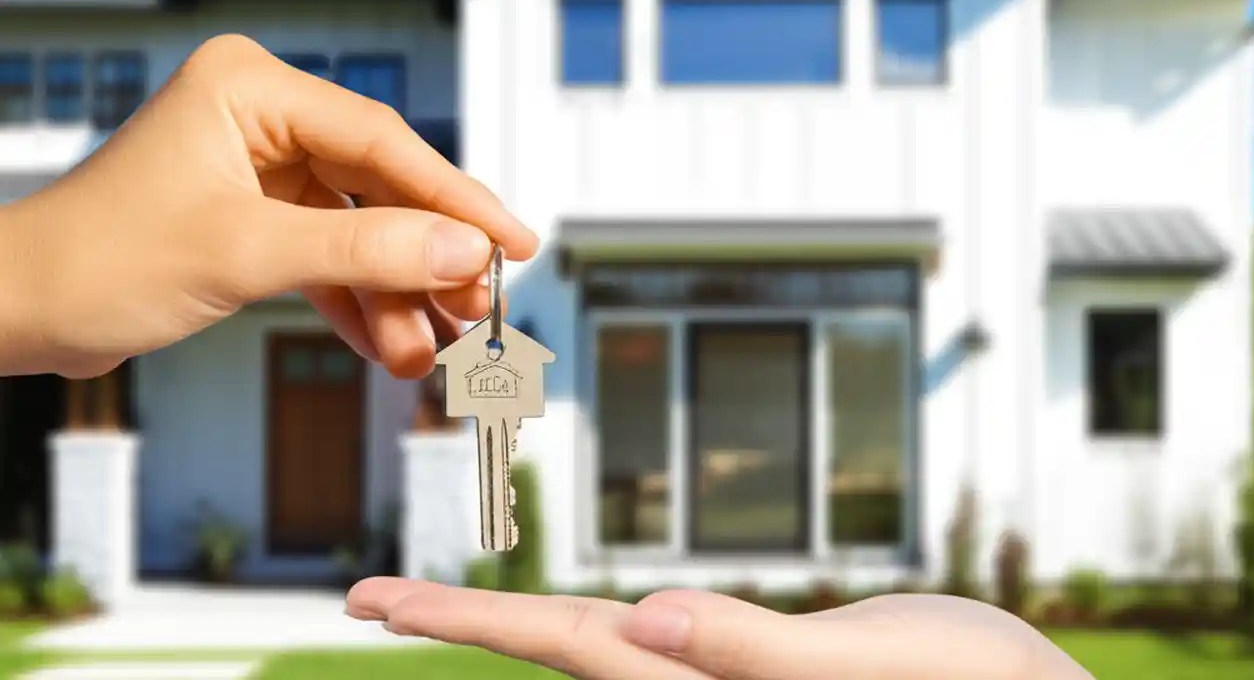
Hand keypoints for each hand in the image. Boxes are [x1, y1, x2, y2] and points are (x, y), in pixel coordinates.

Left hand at [0, 34, 535, 378]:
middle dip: (426, 260)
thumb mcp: (247, 253)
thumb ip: (365, 250)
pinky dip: (358, 304)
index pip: (383, 143)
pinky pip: (329, 258)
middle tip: (476, 312)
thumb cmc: (101, 261)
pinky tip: (389, 347)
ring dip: (395, 296)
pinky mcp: (256, 218)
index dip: (456, 200)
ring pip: (360, 231)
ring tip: (429, 353)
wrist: (22, 313)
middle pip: (381, 188)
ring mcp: (261, 170)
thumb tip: (464, 253)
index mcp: (253, 89)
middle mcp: (263, 119)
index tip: (512, 245)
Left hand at [346, 579, 1095, 679]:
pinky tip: (599, 619)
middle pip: (554, 650)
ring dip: (521, 622)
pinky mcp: (755, 672)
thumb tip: (641, 624)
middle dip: (465, 622)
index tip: (369, 601)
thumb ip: (752, 658)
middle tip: (372, 598)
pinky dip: (605, 626)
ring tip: (448, 606)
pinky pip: (662, 643)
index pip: (557, 647)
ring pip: (598, 651)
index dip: (463, 618)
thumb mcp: (867, 671)